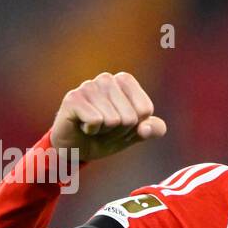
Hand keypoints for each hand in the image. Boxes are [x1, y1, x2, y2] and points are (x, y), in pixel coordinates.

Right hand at [50, 71, 166, 161]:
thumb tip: (145, 128)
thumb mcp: (137, 134)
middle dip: (120, 130)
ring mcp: (88, 86)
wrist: (77, 148)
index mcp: (125, 81)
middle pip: (130, 117)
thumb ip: (154, 129)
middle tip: (105, 128)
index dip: (136, 125)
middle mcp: (107, 79)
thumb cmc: (108, 136)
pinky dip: (91, 130)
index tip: (122, 125)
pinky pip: (96, 121)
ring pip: (113, 120)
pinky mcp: (73, 98)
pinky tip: (83, 126)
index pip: (145, 110)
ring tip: (94, 127)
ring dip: (105, 131)